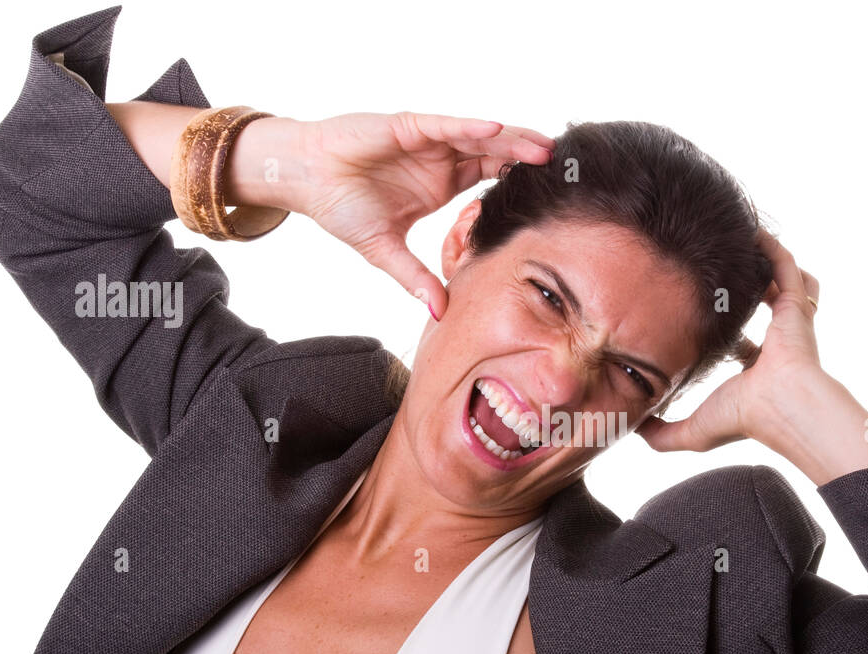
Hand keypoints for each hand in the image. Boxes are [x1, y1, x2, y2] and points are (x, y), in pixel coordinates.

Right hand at [298, 112, 554, 319]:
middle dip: (526, 158)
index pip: (490, 179)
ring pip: (477, 136)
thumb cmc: (341, 206)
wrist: (305, 180)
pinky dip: (468, 127)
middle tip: (562, 166)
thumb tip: (441, 313)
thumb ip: (416, 279)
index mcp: (442, 182)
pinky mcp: (406, 126)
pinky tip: (495, 129)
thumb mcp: (385, 251)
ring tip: (542, 146)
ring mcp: (426, 139)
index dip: (517, 182)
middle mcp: (440, 158)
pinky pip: (444, 125)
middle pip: (494, 154)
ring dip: (509, 139)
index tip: (547, 194)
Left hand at [637, 227, 822, 452]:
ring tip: (738, 245)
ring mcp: (789, 322)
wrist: (781, 407)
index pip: (745, 345)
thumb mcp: (693, 432)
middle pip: (762, 308)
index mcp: (757, 370)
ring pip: (781, 284)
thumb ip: (663, 435)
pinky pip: (785, 267)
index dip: (725, 331)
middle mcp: (775, 343)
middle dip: (744, 288)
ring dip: (764, 264)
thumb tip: (634, 431)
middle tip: (716, 270)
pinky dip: (771, 248)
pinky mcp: (795, 304)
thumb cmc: (744, 418)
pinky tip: (750, 233)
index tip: (699, 315)